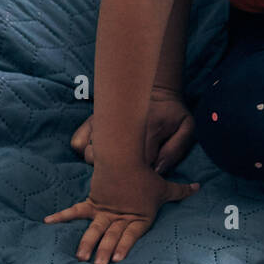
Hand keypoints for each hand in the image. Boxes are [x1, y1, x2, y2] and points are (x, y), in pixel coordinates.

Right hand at [44, 165, 199, 263]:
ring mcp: (105, 211)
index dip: (123, 246)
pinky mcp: (93, 202)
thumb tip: (200, 187)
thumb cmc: (146, 175)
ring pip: (94, 228)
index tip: (117, 258)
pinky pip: (76, 211)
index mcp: (138, 217)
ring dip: (87, 242)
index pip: (130, 235)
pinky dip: (62, 216)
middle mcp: (120, 217)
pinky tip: (47, 222)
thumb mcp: (166, 187)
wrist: (124, 158)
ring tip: (80, 257)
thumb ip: (182, 191)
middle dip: (104, 250)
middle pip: (111, 235)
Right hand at [71, 87, 194, 175]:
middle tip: (128, 172)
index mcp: (146, 131)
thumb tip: (158, 170)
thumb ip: (175, 151)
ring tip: (114, 164)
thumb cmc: (172, 113)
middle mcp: (120, 127)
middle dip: (117, 174)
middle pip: (108, 163)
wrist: (156, 87)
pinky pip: (77, 143)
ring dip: (99, 164)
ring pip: (89, 155)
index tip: (145, 176)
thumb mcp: (186, 128)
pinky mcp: (91, 121)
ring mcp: (102, 123)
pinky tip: (101, 154)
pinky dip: (84, 151)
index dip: (141, 176)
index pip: (137, 165)